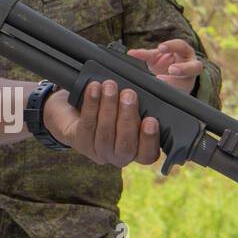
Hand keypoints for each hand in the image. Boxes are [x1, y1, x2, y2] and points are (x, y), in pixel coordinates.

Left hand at [42, 80, 161, 165]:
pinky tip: (93, 89)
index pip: (148, 154)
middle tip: (129, 94)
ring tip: (110, 87)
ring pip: (105, 133)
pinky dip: (91, 104)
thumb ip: (147, 99)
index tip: (151, 120)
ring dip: (108, 107)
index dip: (150, 139)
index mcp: (137, 151)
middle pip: (126, 144)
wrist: (75, 111)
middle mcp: (119, 157)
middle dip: (128, 117)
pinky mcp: (80, 142)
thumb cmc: (111, 108)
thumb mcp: (130, 104)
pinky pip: (87, 124)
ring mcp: (99, 152)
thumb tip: (162, 80)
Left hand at [128, 38, 200, 94]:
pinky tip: (162, 93)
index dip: (172, 46)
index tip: (160, 47)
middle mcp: (191, 65)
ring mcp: (189, 80)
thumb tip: (130, 53)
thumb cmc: (163, 63)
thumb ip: (144, 55)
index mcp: (184, 52)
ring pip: (189, 83)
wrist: (168, 77)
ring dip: (177, 83)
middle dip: (184, 68)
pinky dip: (171, 93)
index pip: (181, 46)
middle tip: (171, 70)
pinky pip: (180, 94)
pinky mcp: (185, 91)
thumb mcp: (154, 57)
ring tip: (163, 82)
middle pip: (195, 66)